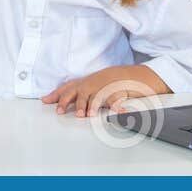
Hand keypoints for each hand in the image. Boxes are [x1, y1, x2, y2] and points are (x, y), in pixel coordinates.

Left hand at [42, 65, 169, 116]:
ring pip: (97, 92)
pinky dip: (115, 104)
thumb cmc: (125, 83)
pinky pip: (118, 96)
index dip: (59, 93)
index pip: (72, 85)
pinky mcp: (125, 88)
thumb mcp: (105, 86)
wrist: (146, 75)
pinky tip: (113, 112)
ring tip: (86, 115)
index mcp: (94, 80)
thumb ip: (91, 94)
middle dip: (69, 99)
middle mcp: (100, 80)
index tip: (45, 100)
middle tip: (61, 111)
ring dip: (90, 104)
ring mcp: (112, 83)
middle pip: (80, 88)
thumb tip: (74, 105)